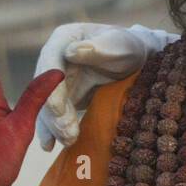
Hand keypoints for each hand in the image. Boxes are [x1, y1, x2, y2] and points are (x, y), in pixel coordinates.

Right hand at [35, 22, 176, 149]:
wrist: (140, 60)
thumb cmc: (129, 47)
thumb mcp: (119, 44)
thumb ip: (99, 48)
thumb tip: (71, 52)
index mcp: (63, 40)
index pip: (50, 63)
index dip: (51, 87)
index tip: (56, 107)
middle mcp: (55, 59)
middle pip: (46, 88)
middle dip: (54, 113)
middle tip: (66, 131)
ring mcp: (58, 80)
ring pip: (49, 105)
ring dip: (56, 125)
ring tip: (68, 140)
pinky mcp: (65, 97)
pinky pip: (55, 115)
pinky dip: (53, 130)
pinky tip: (50, 146)